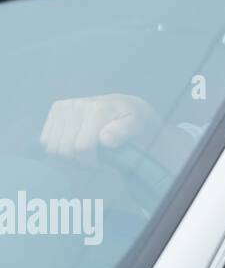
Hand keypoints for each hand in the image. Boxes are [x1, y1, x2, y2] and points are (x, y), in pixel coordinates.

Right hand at [40, 93, 158, 164]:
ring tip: (84, 153)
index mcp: (99, 109)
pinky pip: (45, 140)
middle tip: (93, 160)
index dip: (90, 162)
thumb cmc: (133, 121)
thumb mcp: (137, 126)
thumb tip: (105, 139)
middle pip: (64, 149)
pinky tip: (73, 145)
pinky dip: (57, 148)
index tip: (102, 162)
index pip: (82, 147)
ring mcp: (65, 106)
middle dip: (79, 161)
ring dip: (67, 157)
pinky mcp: (56, 109)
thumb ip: (124, 132)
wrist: (124, 107)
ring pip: (52, 147)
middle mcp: (78, 105)